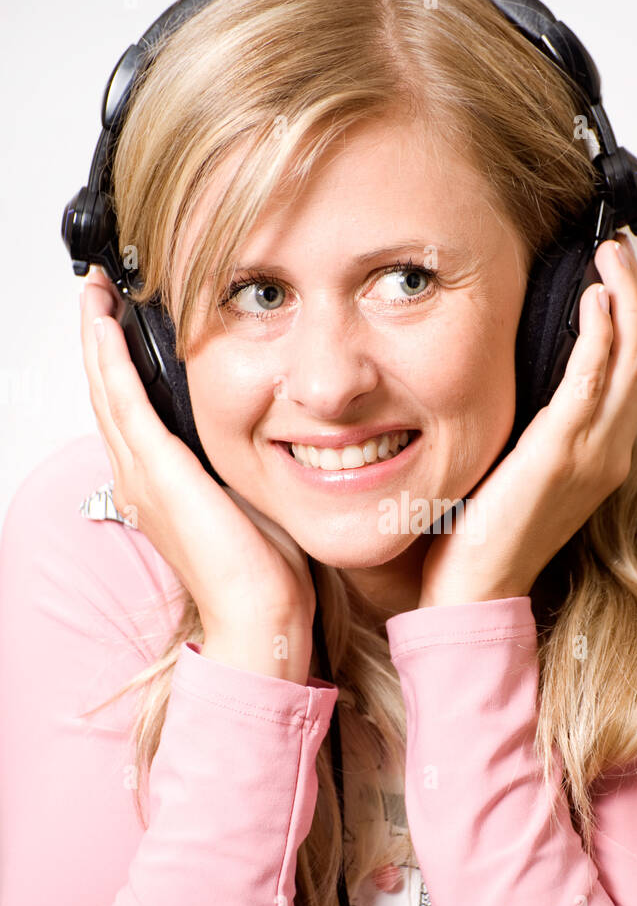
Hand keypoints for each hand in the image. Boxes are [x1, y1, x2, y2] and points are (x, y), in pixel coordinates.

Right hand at [79, 268, 315, 670]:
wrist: (259, 614)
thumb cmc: (263, 572)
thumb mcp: (251, 498)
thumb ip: (244, 463)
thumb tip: (271, 431)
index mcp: (159, 486)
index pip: (129, 412)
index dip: (119, 365)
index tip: (121, 323)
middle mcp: (139, 479)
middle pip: (106, 394)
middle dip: (100, 338)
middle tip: (97, 292)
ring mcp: (142, 476)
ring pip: (106, 389)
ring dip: (98, 336)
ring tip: (95, 293)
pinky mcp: (158, 471)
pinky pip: (123, 401)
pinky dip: (110, 358)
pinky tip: (105, 323)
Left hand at [417, 235, 636, 606]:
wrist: (478, 589)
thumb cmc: (487, 531)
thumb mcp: (521, 464)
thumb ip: (537, 422)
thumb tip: (522, 370)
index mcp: (604, 456)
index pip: (636, 374)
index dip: (633, 318)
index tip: (614, 274)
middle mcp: (610, 454)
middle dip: (636, 295)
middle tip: (616, 248)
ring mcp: (592, 456)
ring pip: (632, 362)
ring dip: (624, 301)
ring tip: (609, 256)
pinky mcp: (560, 456)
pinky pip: (591, 384)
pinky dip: (599, 337)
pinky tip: (593, 300)